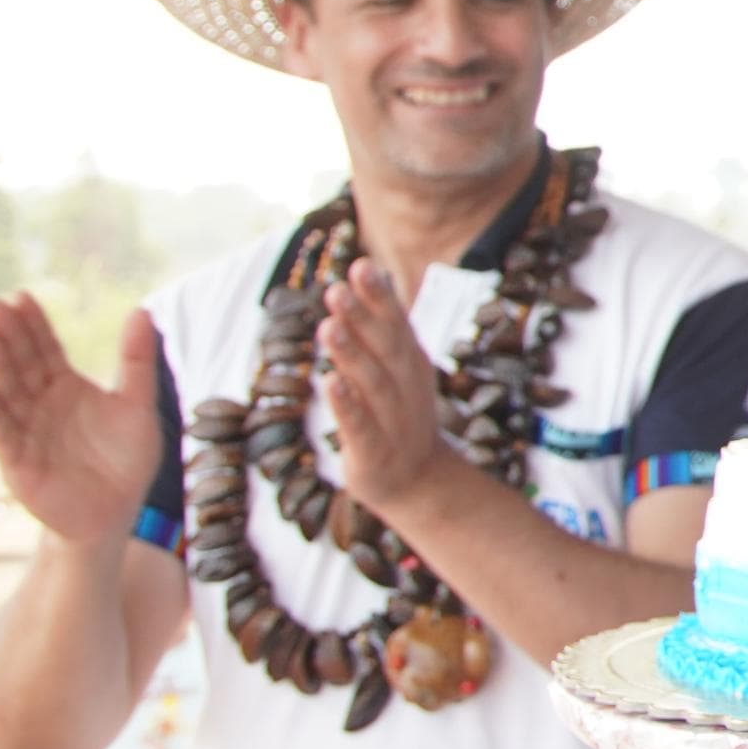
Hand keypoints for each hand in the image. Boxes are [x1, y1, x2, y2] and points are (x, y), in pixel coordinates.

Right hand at [0, 297, 166, 544]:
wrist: (114, 514)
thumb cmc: (125, 461)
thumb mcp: (138, 406)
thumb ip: (136, 361)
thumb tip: (141, 310)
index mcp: (66, 387)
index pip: (45, 348)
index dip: (33, 324)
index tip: (21, 297)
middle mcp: (40, 404)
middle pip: (22, 363)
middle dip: (9, 335)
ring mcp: (25, 430)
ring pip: (7, 391)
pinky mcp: (17, 460)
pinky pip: (1, 431)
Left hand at [316, 266, 453, 519]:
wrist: (418, 483)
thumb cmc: (398, 416)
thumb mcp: (397, 368)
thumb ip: (381, 326)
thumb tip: (365, 271)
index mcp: (411, 364)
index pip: (396, 325)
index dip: (380, 297)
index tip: (361, 265)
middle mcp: (406, 388)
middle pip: (385, 349)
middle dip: (363, 319)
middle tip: (337, 289)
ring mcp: (393, 420)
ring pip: (372, 384)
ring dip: (351, 356)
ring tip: (328, 328)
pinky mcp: (373, 452)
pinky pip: (360, 426)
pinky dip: (347, 405)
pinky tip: (330, 382)